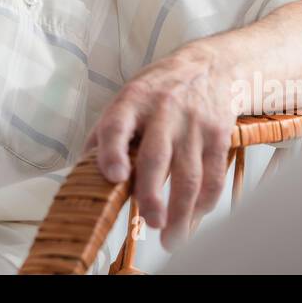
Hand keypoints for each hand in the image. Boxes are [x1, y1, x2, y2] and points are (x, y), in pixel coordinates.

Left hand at [82, 41, 233, 250]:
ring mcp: (193, 123)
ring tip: (171, 237)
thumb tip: (82, 173)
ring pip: (189, 174)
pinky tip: (193, 216)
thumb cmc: (160, 89)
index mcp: (132, 101)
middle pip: (156, 156)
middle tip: (150, 223)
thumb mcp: (127, 98)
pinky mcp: (218, 135)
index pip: (116, 125)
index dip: (111, 152)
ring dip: (181, 211)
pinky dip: (205, 202)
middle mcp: (162, 110)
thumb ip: (105, 134)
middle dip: (152, 194)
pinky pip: (214, 175)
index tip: (114, 177)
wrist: (211, 66)